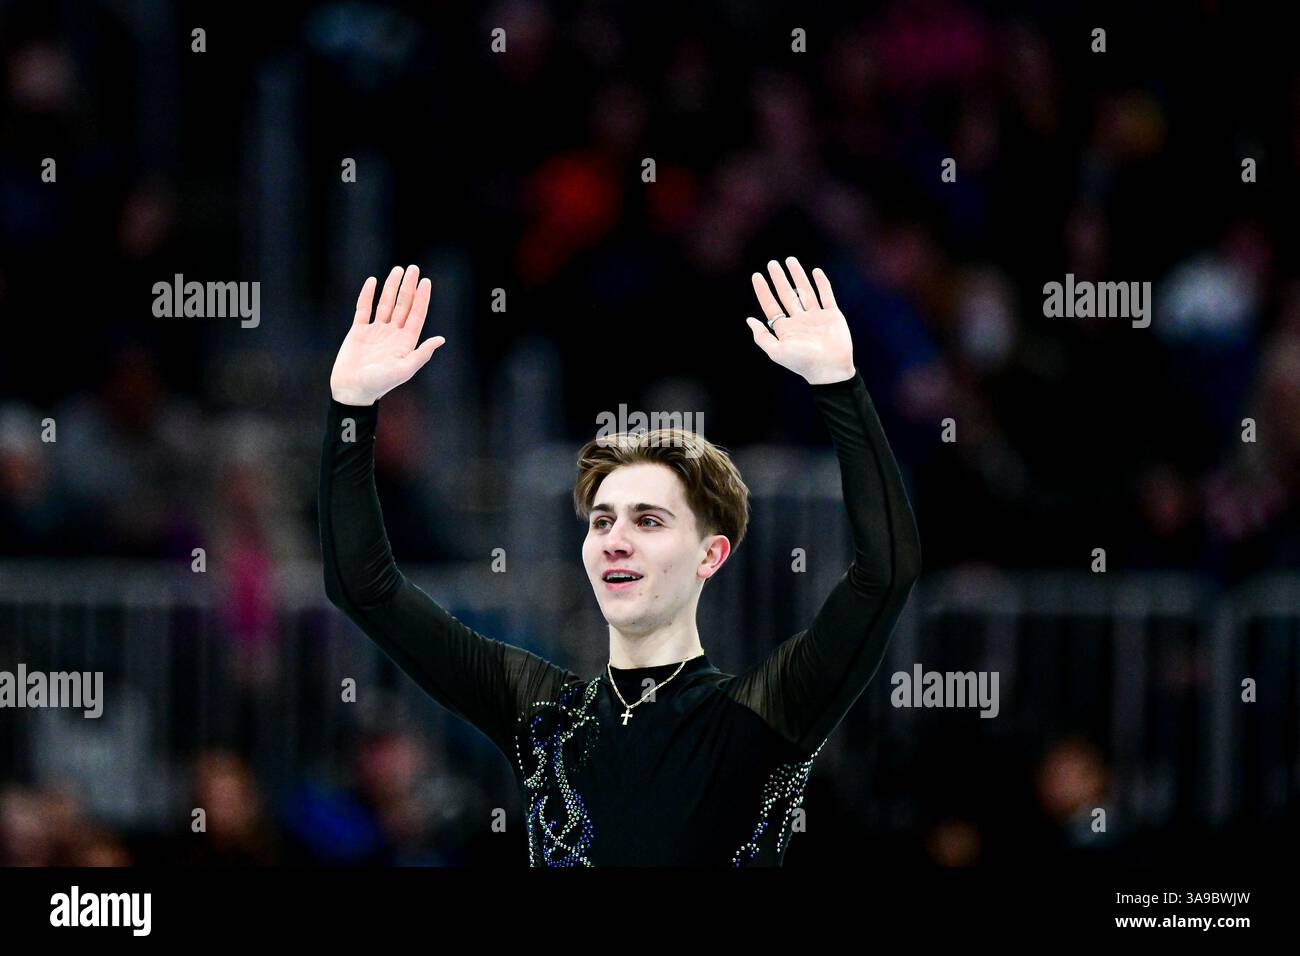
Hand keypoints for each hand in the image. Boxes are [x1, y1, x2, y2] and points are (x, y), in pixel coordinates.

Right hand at [330, 265, 445, 405]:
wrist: (352, 390)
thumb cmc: (380, 384)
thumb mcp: (404, 369)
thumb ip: (422, 354)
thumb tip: (440, 339)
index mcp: (405, 342)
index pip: (416, 315)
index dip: (422, 298)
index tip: (426, 282)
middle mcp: (392, 334)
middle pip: (403, 305)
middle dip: (408, 287)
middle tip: (413, 268)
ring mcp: (376, 331)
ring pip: (386, 304)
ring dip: (392, 287)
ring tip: (398, 270)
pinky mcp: (358, 331)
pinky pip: (364, 309)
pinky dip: (367, 295)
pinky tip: (373, 281)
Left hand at [745, 257, 854, 384]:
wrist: (829, 369)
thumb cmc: (801, 362)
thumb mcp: (776, 351)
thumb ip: (762, 336)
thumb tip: (749, 320)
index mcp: (785, 329)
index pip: (771, 305)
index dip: (763, 291)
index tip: (756, 275)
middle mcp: (799, 320)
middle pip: (787, 294)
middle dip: (779, 279)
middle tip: (772, 263)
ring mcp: (816, 316)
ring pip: (805, 291)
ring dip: (798, 276)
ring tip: (790, 260)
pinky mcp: (832, 315)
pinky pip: (826, 295)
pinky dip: (822, 283)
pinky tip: (815, 271)